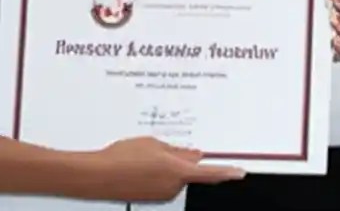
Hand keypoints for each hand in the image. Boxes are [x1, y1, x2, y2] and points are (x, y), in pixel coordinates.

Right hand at [84, 137, 244, 201]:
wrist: (95, 176)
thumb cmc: (122, 157)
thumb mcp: (154, 144)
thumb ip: (178, 151)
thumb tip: (194, 155)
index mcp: (177, 171)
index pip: (210, 173)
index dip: (227, 172)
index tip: (240, 172)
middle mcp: (172, 186)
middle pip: (188, 171)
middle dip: (181, 160)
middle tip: (158, 150)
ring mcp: (160, 195)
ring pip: (174, 177)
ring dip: (166, 167)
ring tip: (142, 159)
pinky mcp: (150, 198)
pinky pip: (162, 183)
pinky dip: (156, 174)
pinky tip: (138, 168)